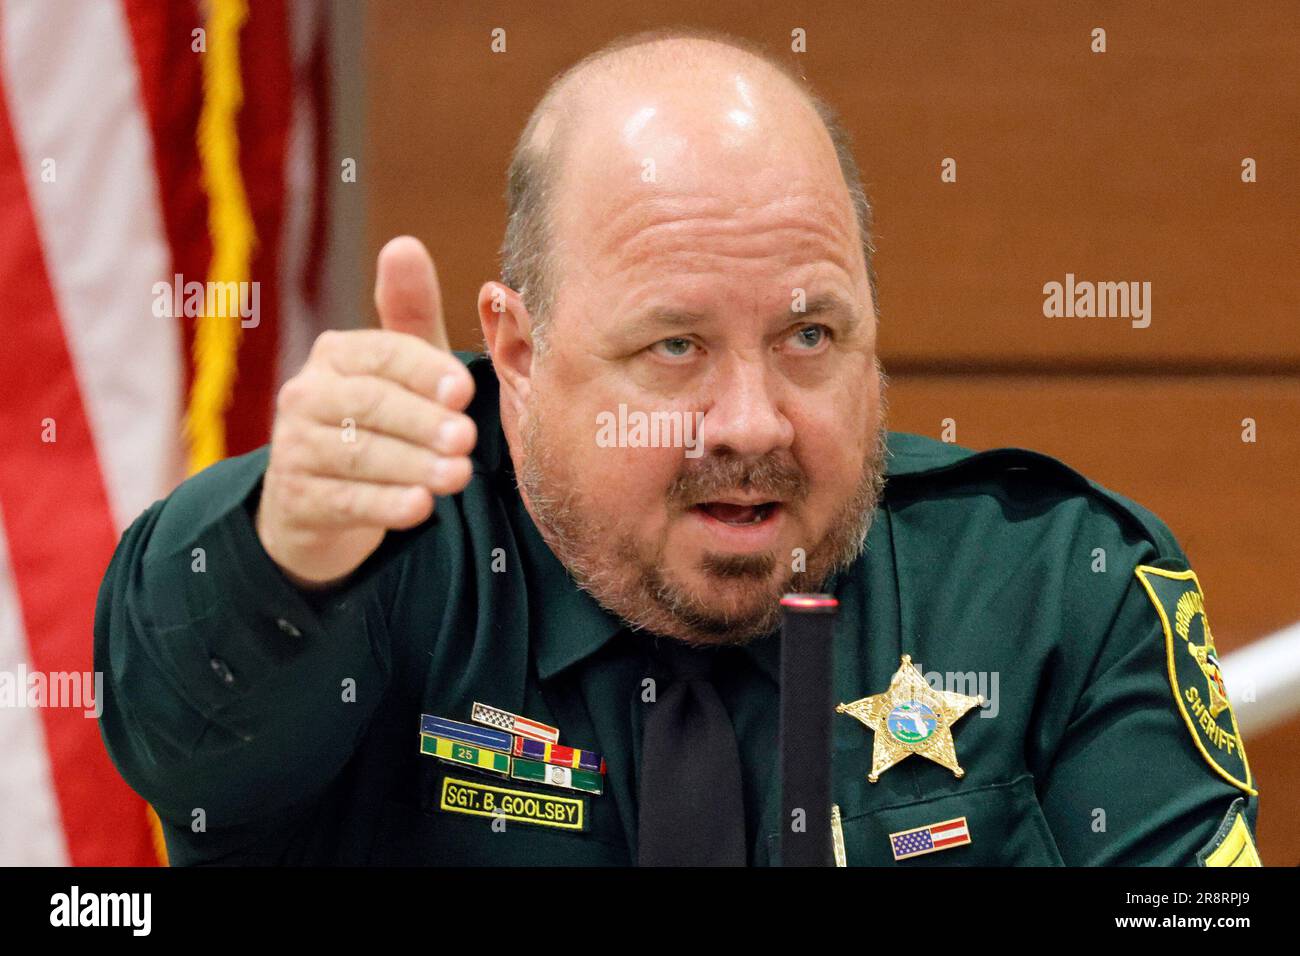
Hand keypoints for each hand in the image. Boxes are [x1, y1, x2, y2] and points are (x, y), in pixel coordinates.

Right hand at [256, 236, 476, 586]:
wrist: (317, 503)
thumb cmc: (376, 422)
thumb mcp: (399, 369)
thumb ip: (410, 314)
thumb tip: (404, 244)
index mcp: (337, 355)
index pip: (382, 354)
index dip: (425, 371)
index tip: (466, 390)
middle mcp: (307, 395)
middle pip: (368, 403)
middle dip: (421, 421)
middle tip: (466, 438)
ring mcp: (295, 449)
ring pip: (357, 454)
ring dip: (412, 465)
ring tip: (457, 475)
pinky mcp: (298, 501)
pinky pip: (344, 501)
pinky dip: (386, 505)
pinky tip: (422, 507)